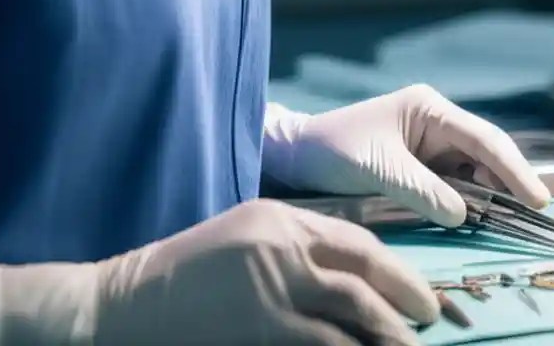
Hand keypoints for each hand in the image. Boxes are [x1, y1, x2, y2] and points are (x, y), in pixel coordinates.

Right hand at [0, 200, 437, 344]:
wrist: (121, 304)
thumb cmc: (181, 276)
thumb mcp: (241, 240)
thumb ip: (292, 249)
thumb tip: (347, 279)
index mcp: (281, 220)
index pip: (356, 242)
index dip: (395, 269)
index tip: (419, 293)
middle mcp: (284, 245)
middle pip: (366, 270)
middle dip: (408, 295)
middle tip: (432, 319)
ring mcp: (274, 286)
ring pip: (356, 310)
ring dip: (390, 332)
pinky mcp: (265, 325)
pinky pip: (326, 343)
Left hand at [265, 84, 550, 226]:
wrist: (296, 157)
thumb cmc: (333, 151)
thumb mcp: (379, 171)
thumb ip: (423, 191)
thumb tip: (464, 215)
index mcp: (429, 109)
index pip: (483, 139)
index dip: (514, 169)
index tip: (538, 197)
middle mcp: (437, 123)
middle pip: (487, 153)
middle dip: (510, 180)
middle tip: (535, 212)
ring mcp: (432, 145)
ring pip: (476, 170)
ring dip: (491, 194)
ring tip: (509, 219)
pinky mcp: (424, 166)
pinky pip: (457, 183)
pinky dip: (470, 201)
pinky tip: (480, 217)